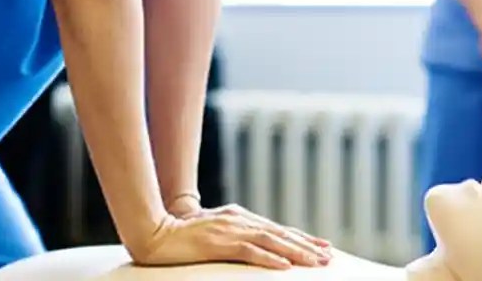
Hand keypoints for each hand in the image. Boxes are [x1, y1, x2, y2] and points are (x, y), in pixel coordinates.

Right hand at [130, 205, 331, 269]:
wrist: (154, 232)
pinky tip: (284, 265)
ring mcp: (228, 229)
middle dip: (305, 245)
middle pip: (278, 232)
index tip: (320, 246)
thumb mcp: (213, 233)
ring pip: (270, 240)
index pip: (276, 228)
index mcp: (237, 217)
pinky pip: (249, 250)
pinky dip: (269, 257)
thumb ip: (234, 235)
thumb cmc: (180, 236)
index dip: (300, 238)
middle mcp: (237, 219)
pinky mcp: (218, 242)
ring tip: (314, 262)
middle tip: (327, 256)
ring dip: (295, 252)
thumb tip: (255, 245)